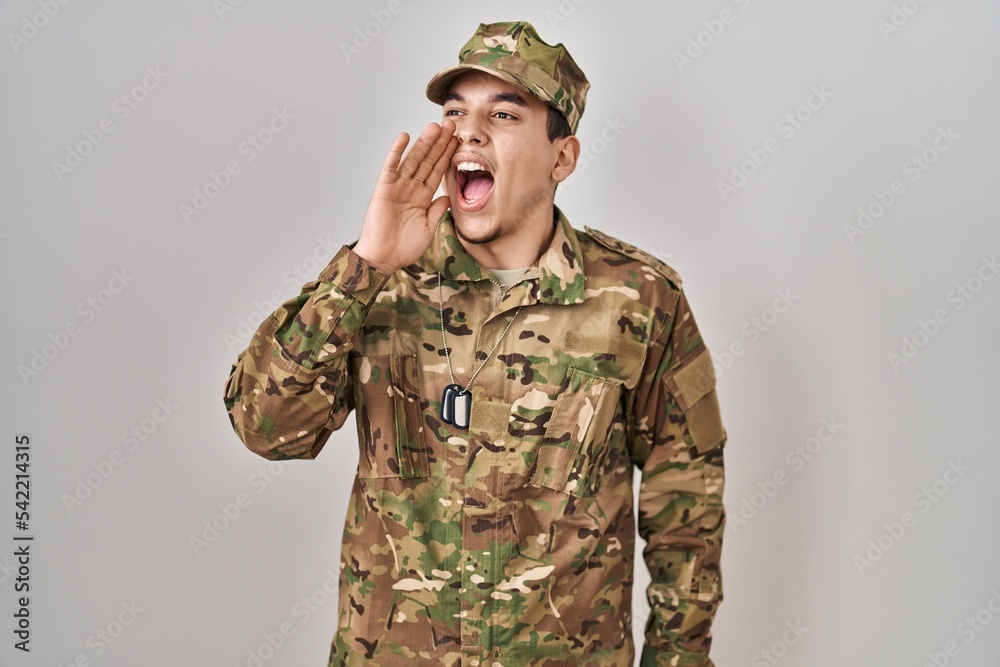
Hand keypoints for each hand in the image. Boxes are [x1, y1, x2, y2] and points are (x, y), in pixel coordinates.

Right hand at [353, 119, 457, 273]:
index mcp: (423, 197)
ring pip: (413, 160)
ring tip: (435, 126)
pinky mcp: (384, 189)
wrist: (384, 258)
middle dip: (439, 143)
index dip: (447, 156)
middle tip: (451, 125)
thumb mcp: (428, 228)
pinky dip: (397, 152)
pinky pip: (391, 167)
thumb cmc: (404, 247)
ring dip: (424, 143)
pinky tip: (404, 136)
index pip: (438, 171)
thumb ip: (437, 210)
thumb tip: (448, 195)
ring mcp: (397, 187)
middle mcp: (411, 188)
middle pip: (428, 160)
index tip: (458, 141)